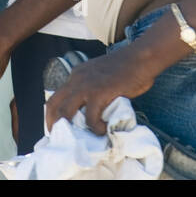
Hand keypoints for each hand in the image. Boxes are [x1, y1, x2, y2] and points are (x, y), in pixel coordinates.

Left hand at [44, 48, 158, 135]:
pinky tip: (104, 129)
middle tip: (61, 139)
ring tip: (79, 139)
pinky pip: (90, 117)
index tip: (59, 128)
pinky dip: (95, 128)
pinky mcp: (99, 93)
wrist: (142, 57)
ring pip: (65, 112)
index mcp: (76, 75)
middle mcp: (77, 79)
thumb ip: (92, 90)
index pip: (56, 97)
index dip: (53, 115)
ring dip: (69, 129)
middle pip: (53, 105)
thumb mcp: (101, 76)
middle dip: (53, 124)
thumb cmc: (127, 68)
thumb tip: (89, 112)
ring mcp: (86, 85)